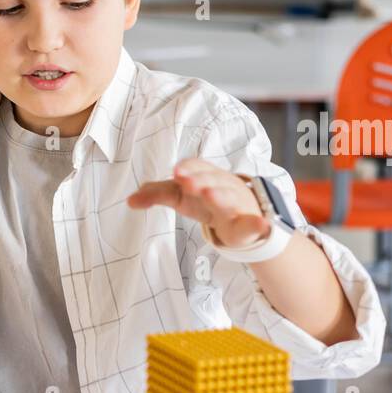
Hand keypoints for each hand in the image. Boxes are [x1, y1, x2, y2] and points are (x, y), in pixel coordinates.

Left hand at [127, 158, 268, 248]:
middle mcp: (223, 186)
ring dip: (221, 196)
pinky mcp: (248, 225)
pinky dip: (259, 224)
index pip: (197, 167)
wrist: (238, 214)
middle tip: (187, 182)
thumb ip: (156, 195)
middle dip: (201, 180)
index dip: (188, 169)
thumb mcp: (180, 196)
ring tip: (210, 195)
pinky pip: (255, 224)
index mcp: (206, 175)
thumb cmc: (204, 199)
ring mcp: (237, 204)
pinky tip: (262, 225)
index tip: (177, 172)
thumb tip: (129, 201)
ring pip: (231, 198)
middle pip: (213, 181)